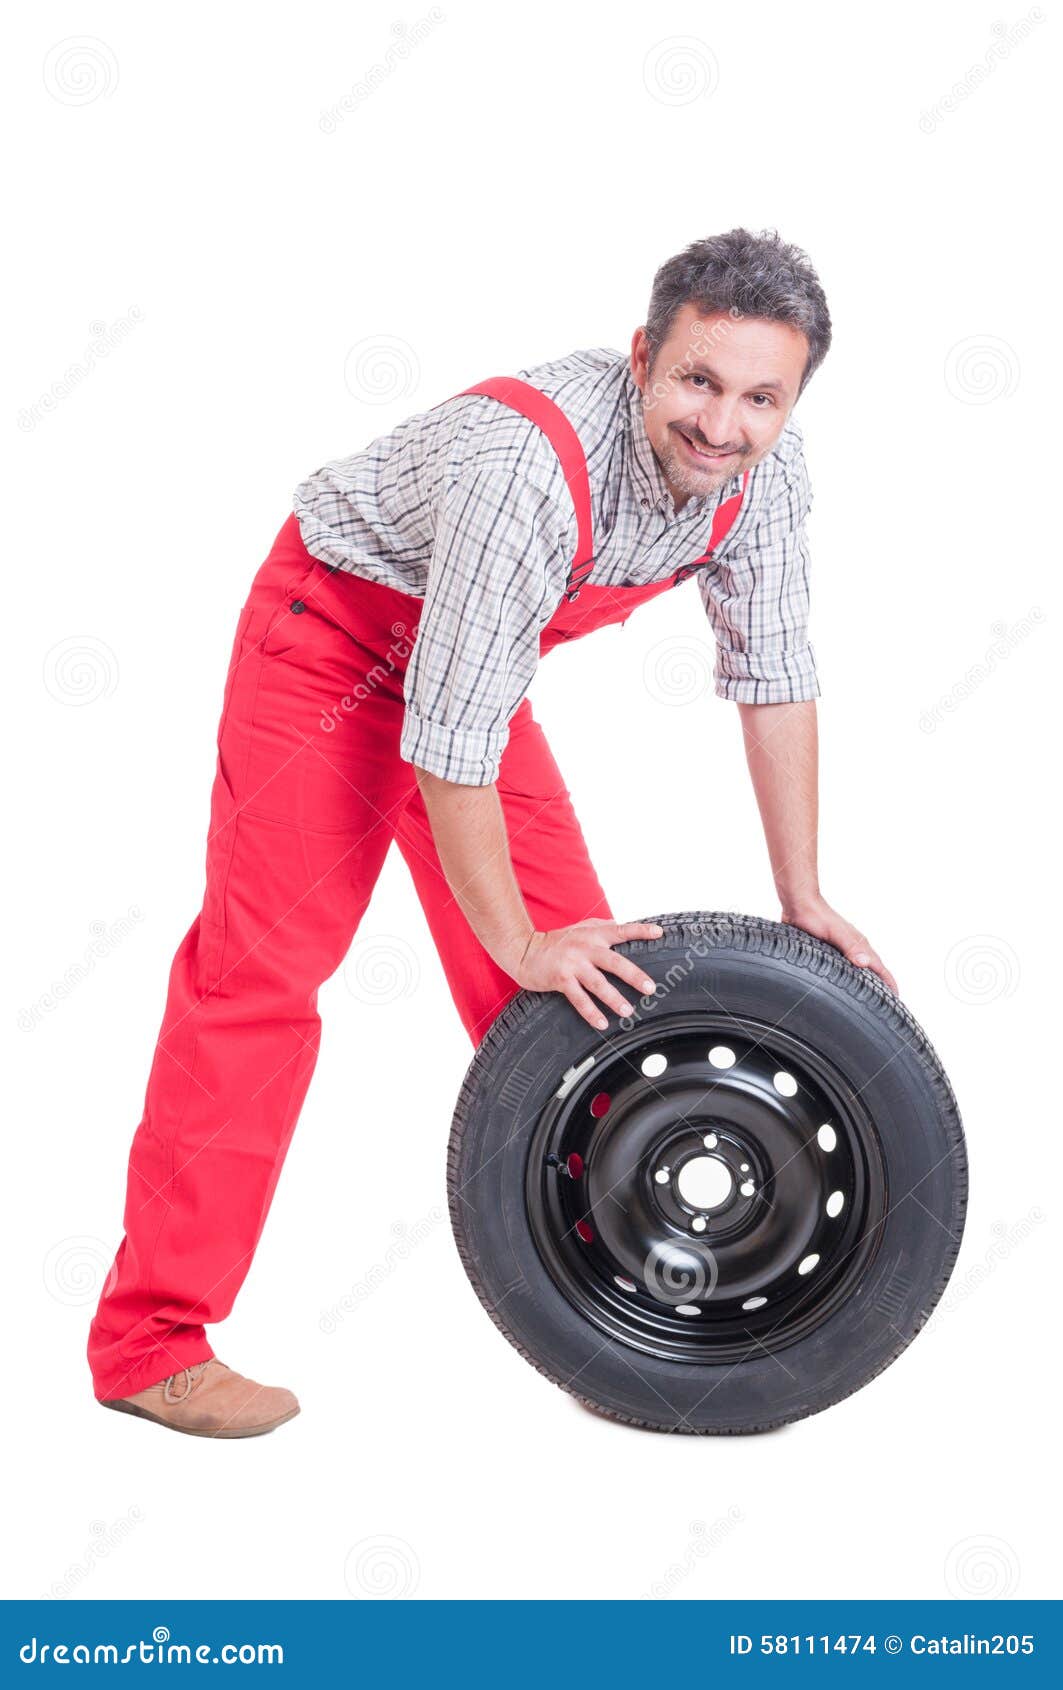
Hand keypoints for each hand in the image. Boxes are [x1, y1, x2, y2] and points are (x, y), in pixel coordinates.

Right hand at [503, 919, 663, 1031]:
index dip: (640, 931)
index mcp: (593, 934)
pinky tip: (602, 1023)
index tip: (659, 933)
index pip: (621, 930)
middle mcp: (585, 947)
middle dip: (634, 975)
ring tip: (627, 1011)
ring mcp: (573, 964)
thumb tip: (618, 923)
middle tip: (650, 988)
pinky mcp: (561, 979)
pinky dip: (591, 1012)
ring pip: (598, 983)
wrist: (524, 950)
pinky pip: (579, 998)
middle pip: (614, 962)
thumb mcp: (579, 928)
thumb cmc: (556, 941)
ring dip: (614, 998)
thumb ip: (600, 926)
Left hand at [780, 894, 898, 995]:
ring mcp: (843, 948)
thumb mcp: (834, 932)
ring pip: (860, 968)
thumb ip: (850, 946)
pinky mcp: (830, 949)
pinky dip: (850, 976)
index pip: (879, 967)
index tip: (895, 999)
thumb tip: (864, 963)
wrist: (799, 904)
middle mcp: (854, 947)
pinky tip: (845, 983)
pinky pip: (845, 966)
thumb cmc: (816, 916)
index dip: (888, 983)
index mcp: (859, 944)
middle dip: (881, 986)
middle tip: (885, 1004)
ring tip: (868, 998)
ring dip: (866, 981)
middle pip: (873, 969)